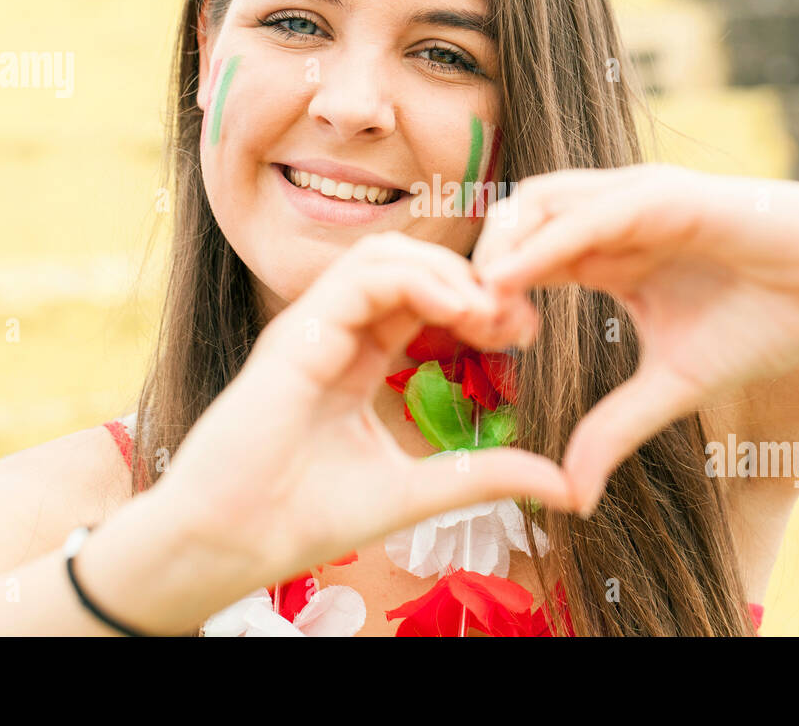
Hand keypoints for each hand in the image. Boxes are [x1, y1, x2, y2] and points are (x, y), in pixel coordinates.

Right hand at [150, 231, 570, 616]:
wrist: (232, 543)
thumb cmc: (306, 517)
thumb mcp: (419, 490)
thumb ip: (486, 475)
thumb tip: (566, 486)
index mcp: (360, 357)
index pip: (425, 300)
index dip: (479, 304)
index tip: (524, 335)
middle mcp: (337, 331)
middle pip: (411, 266)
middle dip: (472, 280)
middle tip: (518, 319)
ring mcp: (313, 326)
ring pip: (384, 255)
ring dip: (447, 273)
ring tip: (490, 312)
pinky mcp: (295, 332)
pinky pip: (359, 278)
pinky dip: (416, 281)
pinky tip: (457, 311)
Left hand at [473, 164, 798, 514]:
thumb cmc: (766, 322)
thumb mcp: (674, 385)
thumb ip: (616, 427)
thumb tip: (572, 494)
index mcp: (607, 253)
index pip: (522, 256)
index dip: (490, 292)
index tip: (482, 343)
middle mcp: (614, 219)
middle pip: (514, 220)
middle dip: (480, 263)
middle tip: (469, 321)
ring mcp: (639, 200)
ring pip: (539, 201)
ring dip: (500, 246)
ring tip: (479, 300)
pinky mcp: (672, 196)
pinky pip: (593, 213)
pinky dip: (546, 241)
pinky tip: (513, 278)